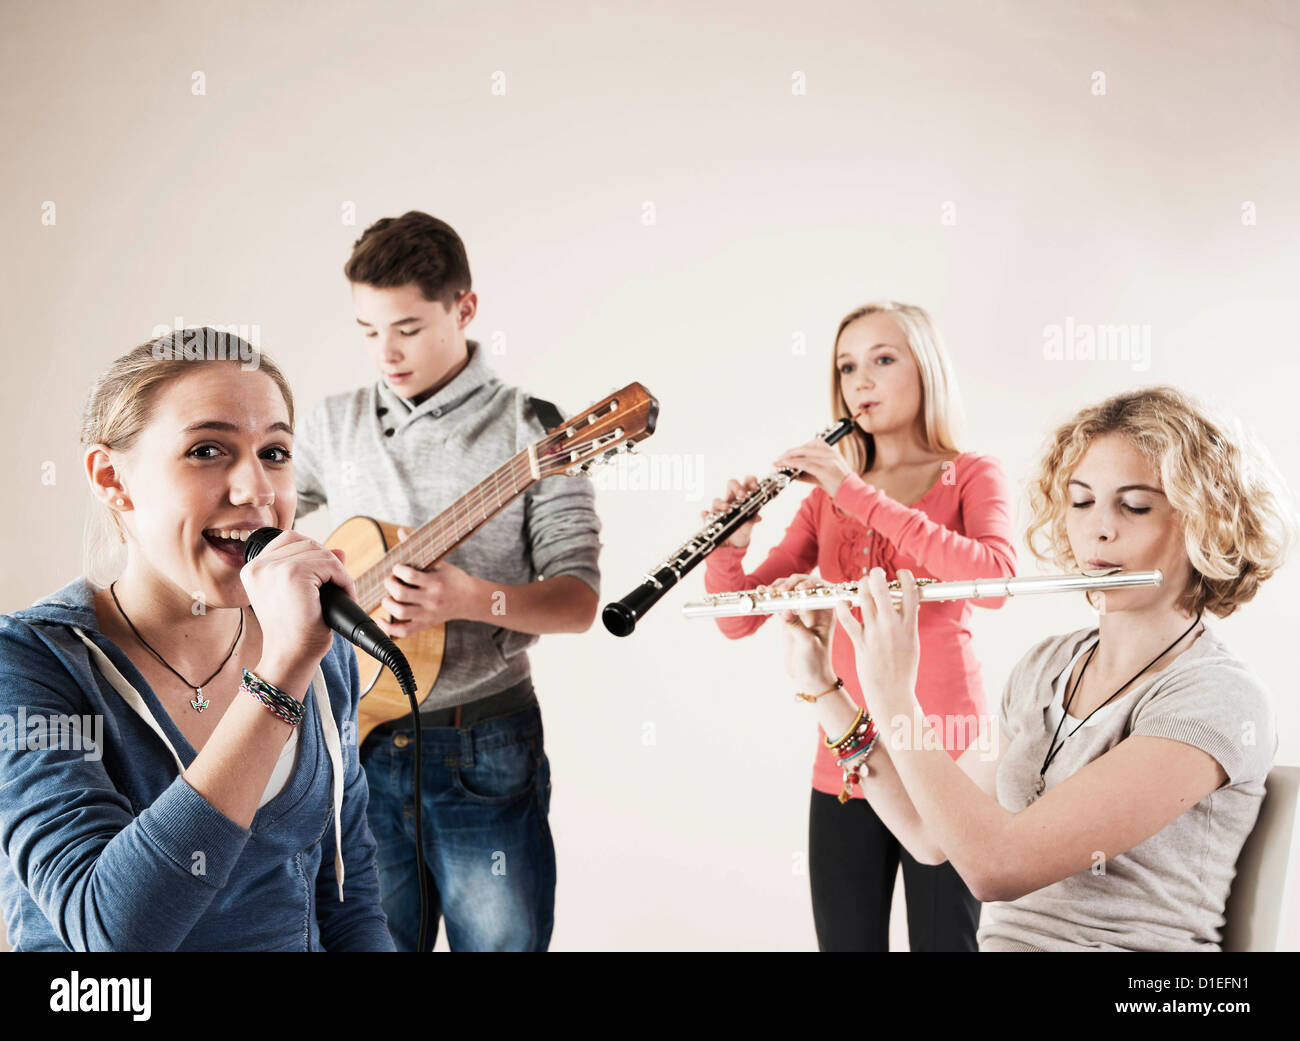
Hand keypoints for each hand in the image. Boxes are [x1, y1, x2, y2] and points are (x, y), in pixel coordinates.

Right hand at [239, 530, 356, 676]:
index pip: (290, 539)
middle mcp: (258, 566)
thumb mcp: (299, 594)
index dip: (313, 555)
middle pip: (307, 543)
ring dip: (338, 572)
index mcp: (253, 569)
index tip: (323, 577)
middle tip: (337, 589)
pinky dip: (344, 579)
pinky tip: (345, 595)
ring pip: (321, 552)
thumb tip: (341, 551)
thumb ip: (314, 568)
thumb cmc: (295, 631)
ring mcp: (274, 568)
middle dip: (328, 564)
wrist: (291, 656)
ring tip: (342, 594)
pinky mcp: (293, 574)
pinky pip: (331, 564)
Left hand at [376, 527, 482, 636]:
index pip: (410, 576)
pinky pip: (404, 631)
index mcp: (435, 583)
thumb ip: (419, 549)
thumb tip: (401, 532)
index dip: (398, 570)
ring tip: (388, 596)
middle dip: (389, 584)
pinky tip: (383, 619)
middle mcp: (432, 600)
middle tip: (390, 580)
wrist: (470, 600)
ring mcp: (428, 614)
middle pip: (401, 594)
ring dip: (387, 603)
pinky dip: (389, 628)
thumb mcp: (440, 562)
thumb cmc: (453, 579)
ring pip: (400, 612)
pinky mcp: (425, 624)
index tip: (398, 568)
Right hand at [703, 475, 761, 547]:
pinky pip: (706, 515)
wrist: (733, 545)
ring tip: (726, 508)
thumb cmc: (742, 531)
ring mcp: (719, 509)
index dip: (750, 481)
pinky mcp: (711, 520)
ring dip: (721, 502)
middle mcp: (731, 500)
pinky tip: (705, 514)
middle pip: (731, 485)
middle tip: (742, 495)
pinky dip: (705, 514)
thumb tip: (758, 517)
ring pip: (717, 500)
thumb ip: (752, 521)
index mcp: (743, 499)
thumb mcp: (748, 527)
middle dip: (737, 487)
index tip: (754, 487)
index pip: (746, 483)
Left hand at [773, 439, 853, 497]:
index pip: (812, 444)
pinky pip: (806, 464)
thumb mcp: (822, 475)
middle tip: (779, 458)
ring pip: (804, 455)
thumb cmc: (837, 485)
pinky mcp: (825, 470)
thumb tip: (791, 471)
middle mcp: (830, 453)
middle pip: (806, 448)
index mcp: (832, 451)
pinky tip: (786, 466)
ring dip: (789, 458)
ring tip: (778, 462)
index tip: (788, 453)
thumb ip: (808, 471)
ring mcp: (829, 461)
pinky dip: (794, 464)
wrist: (852, 494)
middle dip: (790, 452)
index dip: (798, 448)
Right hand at [774, 574, 838, 692]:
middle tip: (778, 592)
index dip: (808, 583)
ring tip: (766, 592)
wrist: (808, 677)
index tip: (797, 590)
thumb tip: (785, 611)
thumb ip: (797, 625)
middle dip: (789, 584)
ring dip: (776, 589)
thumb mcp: (807, 643)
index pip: (819, 587)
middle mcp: (814, 607)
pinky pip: (778, 602)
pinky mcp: (787, 617)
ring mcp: (800, 611)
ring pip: (788, 591)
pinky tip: (760, 595)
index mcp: (826, 610)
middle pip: (801, 584)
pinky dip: (769, 597)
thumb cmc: (815, 662)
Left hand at [832, 567, 920, 716]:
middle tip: (875, 573)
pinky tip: (842, 602)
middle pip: (883, 590)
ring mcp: (875, 634)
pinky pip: (848, 619)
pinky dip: (843, 607)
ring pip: (865, 599)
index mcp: (909, 626)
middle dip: (877, 575)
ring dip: (861, 587)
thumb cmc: (903, 669)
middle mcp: (892, 627)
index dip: (905, 577)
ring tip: (861, 585)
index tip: (901, 573)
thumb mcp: (912, 643)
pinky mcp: (860, 643)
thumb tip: (907, 605)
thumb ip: (908, 623)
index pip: (910, 592)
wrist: (892, 693)